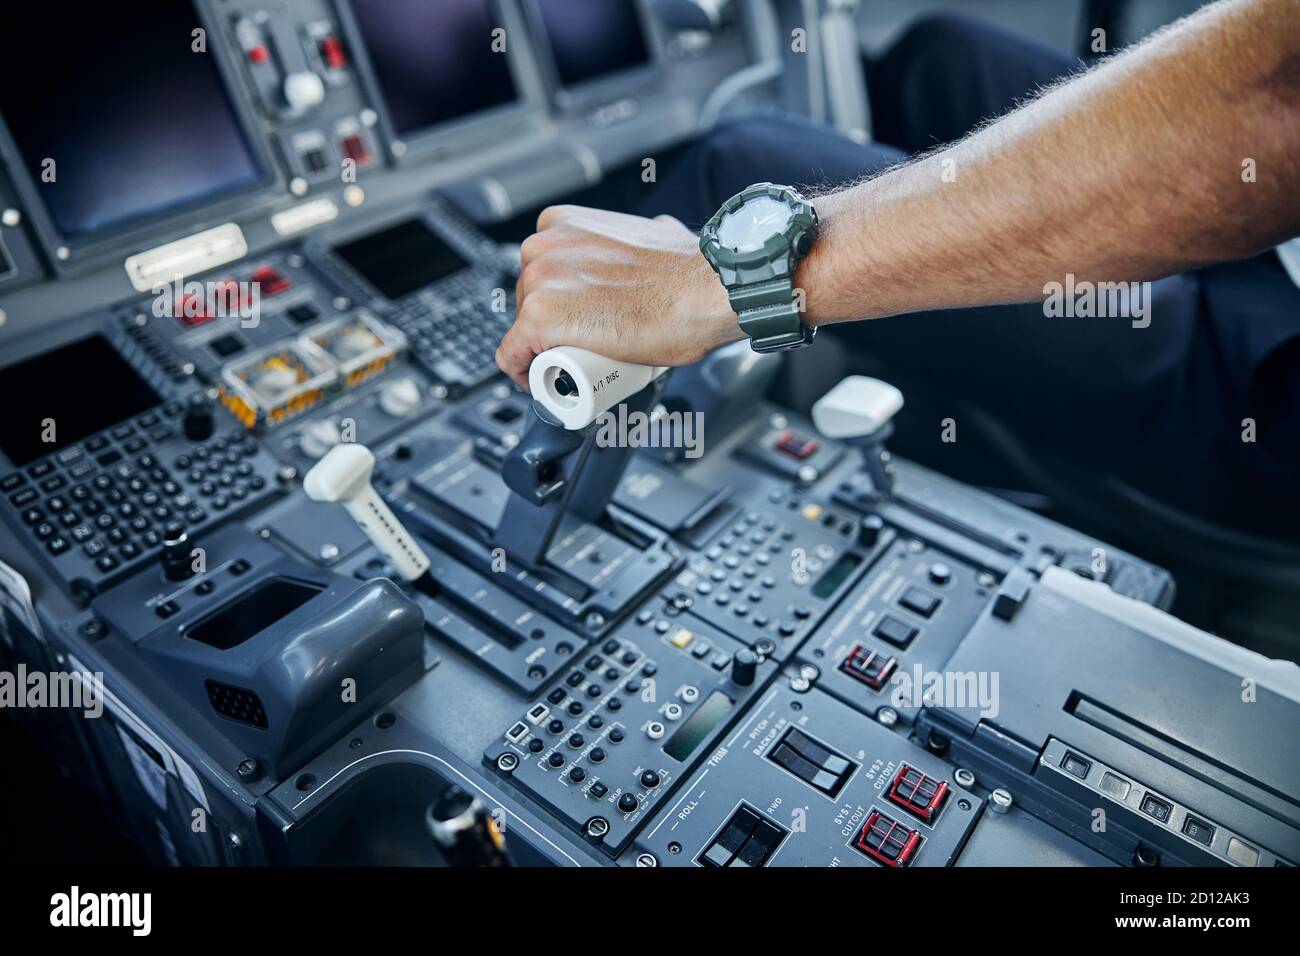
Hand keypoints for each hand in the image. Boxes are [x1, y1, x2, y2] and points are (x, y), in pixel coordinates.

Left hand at [495, 205, 738, 388]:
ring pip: (523, 331)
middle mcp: (544, 245)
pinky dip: (521, 372)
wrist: (704, 291)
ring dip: (541, 352)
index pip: (541, 274)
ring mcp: (538, 280)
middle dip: (550, 329)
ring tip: (574, 368)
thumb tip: (655, 237)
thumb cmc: (688, 272)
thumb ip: (647, 231)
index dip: (557, 305)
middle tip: (581, 350)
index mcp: (563, 224)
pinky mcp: (539, 316)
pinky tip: (537, 382)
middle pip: (528, 301)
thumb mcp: (656, 233)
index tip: (573, 326)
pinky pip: (513, 355)